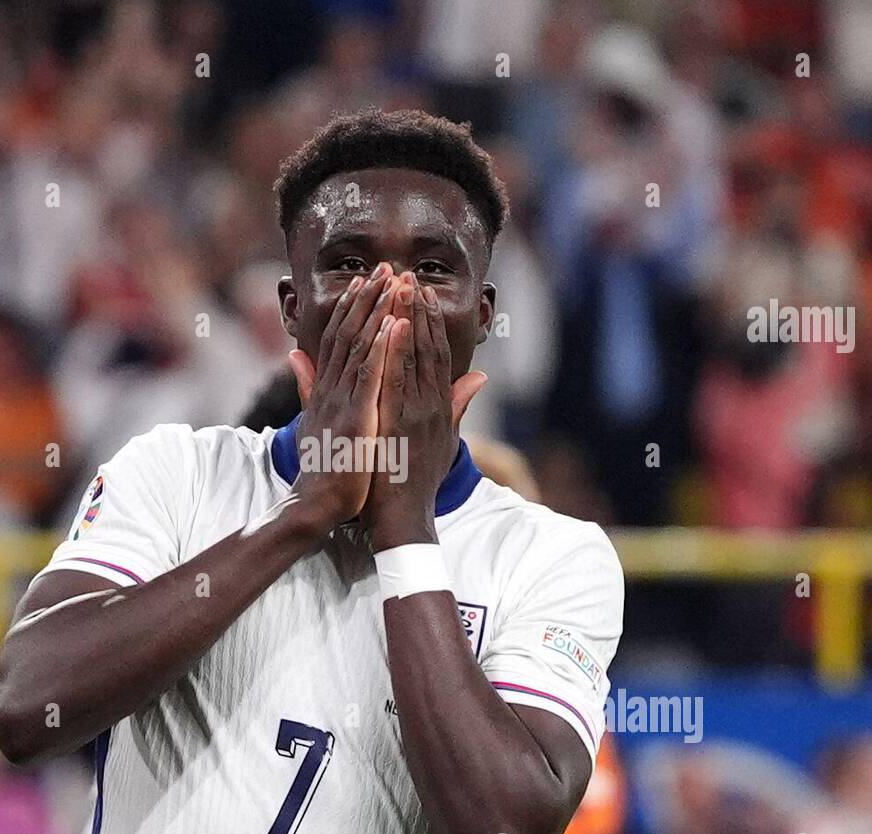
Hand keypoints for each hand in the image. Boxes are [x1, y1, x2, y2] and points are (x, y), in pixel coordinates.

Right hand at [286, 262, 397, 526]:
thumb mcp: (314, 420)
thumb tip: (293, 355)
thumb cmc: (322, 469)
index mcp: (326, 390)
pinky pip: (371, 377)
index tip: (366, 280)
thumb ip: (308, 385)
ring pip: (362, 347)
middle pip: (349, 333)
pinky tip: (393, 324)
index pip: (338, 339)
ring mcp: (343, 402)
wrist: (317, 505)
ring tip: (393, 282)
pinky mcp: (357, 418)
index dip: (352, 307)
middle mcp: (332, 390)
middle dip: (367, 297)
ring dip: (377, 312)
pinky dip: (382, 349)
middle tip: (384, 266)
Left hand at [363, 274, 486, 550]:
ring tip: (401, 287)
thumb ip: (459, 406)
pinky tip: (391, 325)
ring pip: (414, 358)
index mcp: (439, 408)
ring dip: (408, 320)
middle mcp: (432, 406)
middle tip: (409, 276)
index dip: (430, 323)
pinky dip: (396, 352)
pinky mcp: (401, 424)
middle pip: (427, 349)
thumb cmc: (415, 482)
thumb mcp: (443, 440)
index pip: (436, 356)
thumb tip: (480, 377)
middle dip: (418, 311)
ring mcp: (417, 414)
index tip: (421, 293)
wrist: (405, 520)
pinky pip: (397, 380)